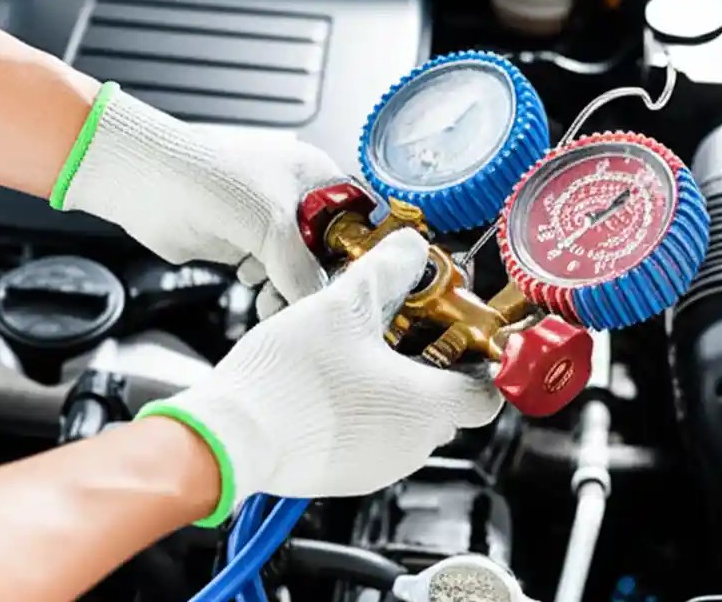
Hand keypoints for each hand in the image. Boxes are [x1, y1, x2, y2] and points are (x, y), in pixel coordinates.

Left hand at [55, 83, 341, 305]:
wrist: (146, 186)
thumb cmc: (207, 179)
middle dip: (319, 280)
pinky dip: (269, 292)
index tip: (358, 283)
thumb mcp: (272, 226)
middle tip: (315, 304)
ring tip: (277, 304)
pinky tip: (261, 300)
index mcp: (316, 175)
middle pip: (328, 250)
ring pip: (298, 269)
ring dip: (290, 292)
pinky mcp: (244, 246)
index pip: (357, 217)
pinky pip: (271, 278)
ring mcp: (268, 223)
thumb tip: (322, 305)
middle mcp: (296, 198)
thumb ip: (303, 271)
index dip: (358, 250)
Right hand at [135, 230, 503, 524]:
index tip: (464, 336)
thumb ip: (386, 271)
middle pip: (447, 404)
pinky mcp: (346, 476)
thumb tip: (410, 247)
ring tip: (363, 349)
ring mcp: (380, 466)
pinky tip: (334, 381)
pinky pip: (375, 439)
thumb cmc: (290, 379)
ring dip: (396, 388)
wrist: (233, 435)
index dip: (481, 361)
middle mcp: (413, 445)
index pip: (488, 393)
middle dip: (431, 366)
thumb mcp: (344, 305)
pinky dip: (367, 411)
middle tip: (406, 329)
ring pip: (408, 421)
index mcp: (428, 406)